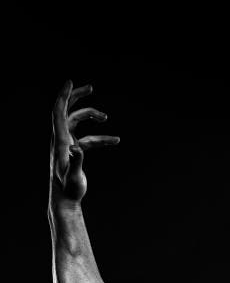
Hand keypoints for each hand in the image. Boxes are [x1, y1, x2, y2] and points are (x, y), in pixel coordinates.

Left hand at [50, 80, 118, 203]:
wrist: (65, 200)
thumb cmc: (69, 189)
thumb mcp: (73, 175)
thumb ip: (76, 161)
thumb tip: (76, 148)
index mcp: (60, 140)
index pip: (59, 112)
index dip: (64, 96)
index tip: (72, 82)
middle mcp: (61, 139)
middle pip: (67, 111)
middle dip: (77, 98)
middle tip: (90, 88)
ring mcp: (67, 144)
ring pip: (77, 122)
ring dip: (92, 117)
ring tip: (106, 118)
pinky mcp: (74, 152)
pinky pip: (88, 138)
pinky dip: (101, 138)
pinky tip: (116, 141)